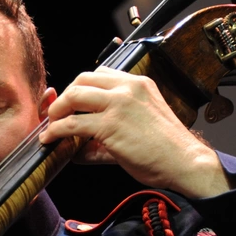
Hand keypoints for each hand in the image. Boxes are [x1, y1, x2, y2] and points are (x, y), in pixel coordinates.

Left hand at [38, 68, 231, 198]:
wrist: (184, 162)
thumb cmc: (166, 148)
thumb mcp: (141, 122)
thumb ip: (111, 126)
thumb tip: (79, 146)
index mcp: (138, 84)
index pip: (99, 74)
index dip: (80, 88)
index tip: (72, 104)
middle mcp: (128, 88)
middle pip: (82, 80)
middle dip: (64, 97)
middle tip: (57, 115)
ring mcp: (118, 104)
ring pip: (73, 97)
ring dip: (56, 112)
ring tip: (51, 127)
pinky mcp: (110, 125)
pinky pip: (72, 124)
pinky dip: (56, 131)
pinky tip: (51, 139)